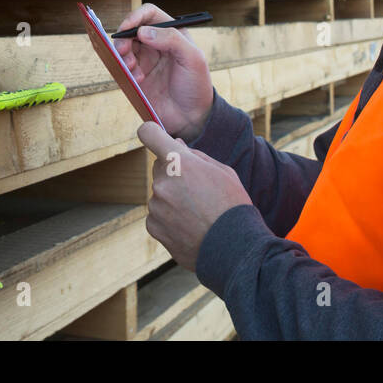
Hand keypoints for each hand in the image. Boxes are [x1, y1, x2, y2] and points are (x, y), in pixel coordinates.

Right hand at [114, 2, 213, 140]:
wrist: (191, 118)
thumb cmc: (197, 86)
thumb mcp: (193, 59)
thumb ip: (172, 40)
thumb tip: (143, 31)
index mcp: (171, 33)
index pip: (149, 14)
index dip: (136, 16)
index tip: (127, 27)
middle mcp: (156, 44)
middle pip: (131, 30)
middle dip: (124, 38)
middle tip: (124, 51)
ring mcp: (145, 60)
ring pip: (123, 48)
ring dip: (122, 55)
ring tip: (132, 68)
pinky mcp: (136, 77)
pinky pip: (122, 67)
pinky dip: (124, 71)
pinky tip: (138, 80)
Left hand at [137, 121, 252, 270]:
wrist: (233, 249)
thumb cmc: (232, 205)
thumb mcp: (222, 171)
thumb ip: (195, 155)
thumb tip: (175, 144)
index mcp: (179, 162)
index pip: (149, 134)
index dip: (152, 133)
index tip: (156, 137)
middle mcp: (162, 182)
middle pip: (159, 167)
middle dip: (173, 173)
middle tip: (196, 189)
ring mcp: (156, 206)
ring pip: (160, 193)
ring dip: (172, 198)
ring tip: (197, 212)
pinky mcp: (153, 227)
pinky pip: (157, 215)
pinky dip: (169, 218)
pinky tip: (189, 225)